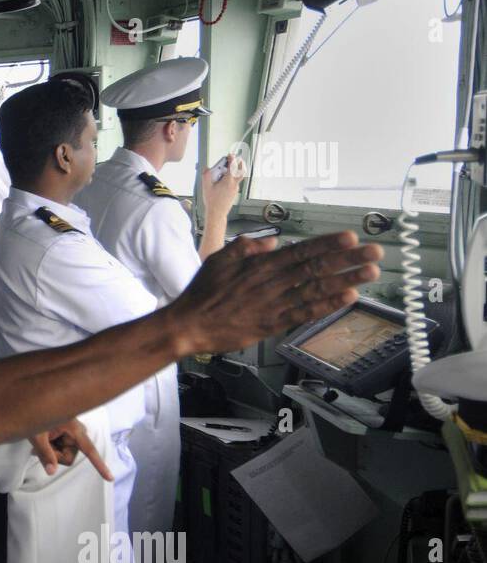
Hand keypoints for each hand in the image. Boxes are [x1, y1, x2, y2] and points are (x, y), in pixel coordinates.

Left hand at [30, 420, 113, 481]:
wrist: (35, 405)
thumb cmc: (35, 414)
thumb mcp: (36, 436)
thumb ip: (45, 454)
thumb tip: (51, 472)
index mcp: (75, 429)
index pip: (90, 451)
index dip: (100, 466)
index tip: (110, 478)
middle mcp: (79, 432)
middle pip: (69, 458)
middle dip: (54, 455)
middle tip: (43, 442)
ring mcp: (75, 434)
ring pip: (65, 456)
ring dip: (52, 451)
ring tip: (45, 437)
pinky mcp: (71, 436)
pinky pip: (64, 451)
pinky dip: (53, 449)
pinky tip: (46, 439)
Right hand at [165, 231, 382, 356]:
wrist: (188, 325)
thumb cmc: (202, 293)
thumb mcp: (219, 259)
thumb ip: (246, 247)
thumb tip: (270, 241)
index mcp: (260, 264)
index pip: (300, 250)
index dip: (327, 243)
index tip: (350, 237)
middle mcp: (271, 281)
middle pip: (316, 267)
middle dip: (348, 258)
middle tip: (374, 252)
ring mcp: (274, 303)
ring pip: (316, 288)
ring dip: (347, 278)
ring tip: (371, 272)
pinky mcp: (272, 323)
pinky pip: (305, 312)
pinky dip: (327, 305)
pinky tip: (347, 298)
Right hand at [200, 154, 244, 217]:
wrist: (217, 213)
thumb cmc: (212, 202)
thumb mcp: (206, 187)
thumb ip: (206, 175)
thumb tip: (206, 168)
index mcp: (228, 181)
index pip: (232, 166)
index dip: (231, 159)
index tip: (230, 155)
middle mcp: (234, 184)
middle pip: (241, 171)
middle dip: (240, 163)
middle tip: (237, 159)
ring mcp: (235, 189)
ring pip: (239, 177)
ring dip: (236, 171)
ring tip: (228, 169)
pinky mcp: (234, 193)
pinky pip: (235, 183)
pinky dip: (233, 178)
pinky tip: (224, 180)